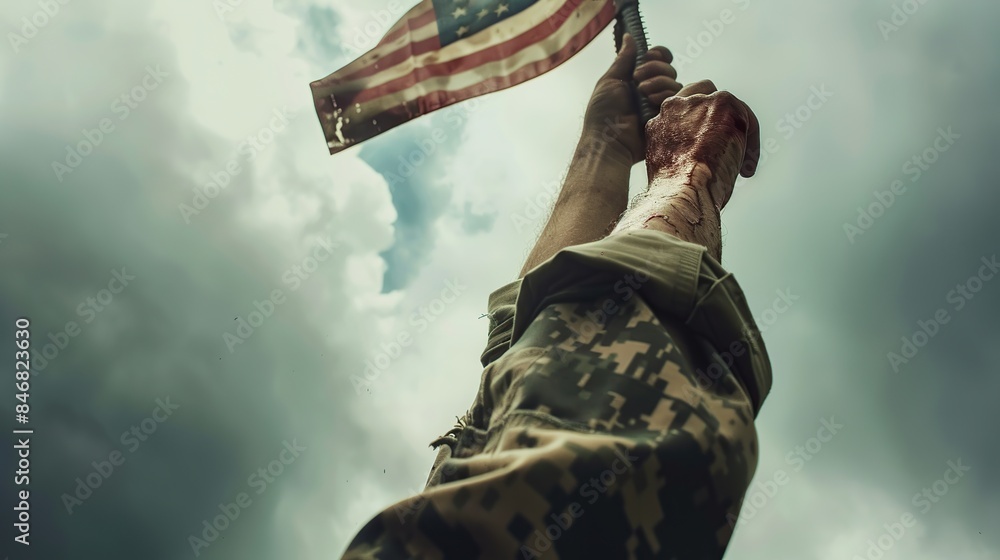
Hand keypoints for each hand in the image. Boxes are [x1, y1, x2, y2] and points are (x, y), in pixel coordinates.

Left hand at [582, 34, 682, 165]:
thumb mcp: (610, 81)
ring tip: (643, 96)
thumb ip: (623, 59)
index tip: (649, 55)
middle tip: (637, 81)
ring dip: (659, 84)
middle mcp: (651, 91)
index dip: (658, 55)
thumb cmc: (603, 113)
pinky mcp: (669, 117)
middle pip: (669, 69)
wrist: (609, 141)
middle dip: (655, 70)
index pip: (658, 60)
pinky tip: (652, 104)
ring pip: (675, 83)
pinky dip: (666, 96)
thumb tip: (629, 37)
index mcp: (636, 80)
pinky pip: (679, 99)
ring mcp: (660, 105)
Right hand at [645, 80, 760, 198]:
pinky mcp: (722, 103)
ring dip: (738, 133)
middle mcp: (674, 107)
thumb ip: (681, 154)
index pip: (682, 112)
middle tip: (729, 144)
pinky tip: (747, 169)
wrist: (680, 193)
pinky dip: (752, 142)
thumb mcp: (669, 168)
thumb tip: (702, 161)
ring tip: (740, 165)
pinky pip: (746, 117)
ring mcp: (697, 102)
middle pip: (703, 94)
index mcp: (658, 123)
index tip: (707, 149)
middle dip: (719, 116)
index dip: (699, 128)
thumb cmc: (675, 193)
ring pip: (728, 106)